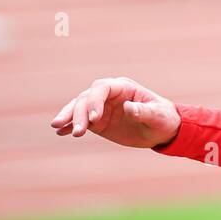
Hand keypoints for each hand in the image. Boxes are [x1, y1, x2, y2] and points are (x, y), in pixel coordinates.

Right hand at [50, 76, 179, 148]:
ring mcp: (101, 107)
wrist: (162, 129)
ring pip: (79, 107)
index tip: (94, 119)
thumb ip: (143, 111)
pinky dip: (69, 124)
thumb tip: (128, 107)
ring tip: (58, 128)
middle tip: (78, 132)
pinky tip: (60, 131)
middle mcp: (109, 95)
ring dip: (69, 117)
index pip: (102, 88)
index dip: (95, 101)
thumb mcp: (158, 116)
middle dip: (79, 112)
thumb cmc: (163, 119)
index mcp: (124, 87)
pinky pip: (79, 120)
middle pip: (86, 98)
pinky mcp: (98, 121)